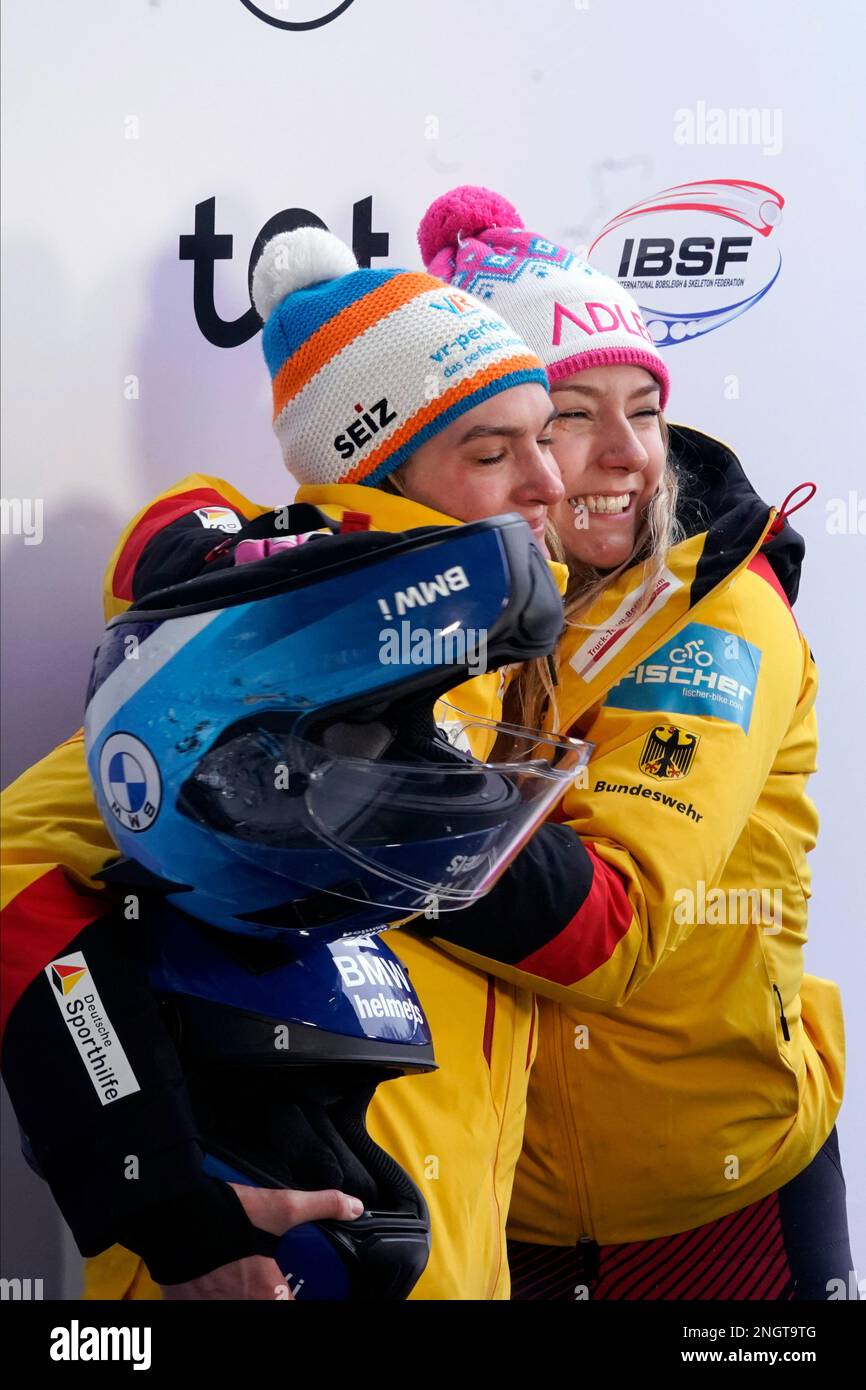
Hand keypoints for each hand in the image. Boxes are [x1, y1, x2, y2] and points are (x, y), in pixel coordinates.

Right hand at [159, 1184, 363, 1300]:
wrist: (173, 1212)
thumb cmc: (227, 1214)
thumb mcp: (281, 1206)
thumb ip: (321, 1206)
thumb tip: (354, 1207)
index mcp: (266, 1293)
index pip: (290, 1310)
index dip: (293, 1300)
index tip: (292, 1292)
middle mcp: (239, 1308)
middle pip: (264, 1308)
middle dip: (268, 1296)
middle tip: (268, 1281)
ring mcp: (210, 1309)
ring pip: (234, 1311)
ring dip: (240, 1297)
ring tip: (239, 1279)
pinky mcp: (184, 1305)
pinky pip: (204, 1309)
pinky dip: (213, 1298)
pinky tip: (214, 1283)